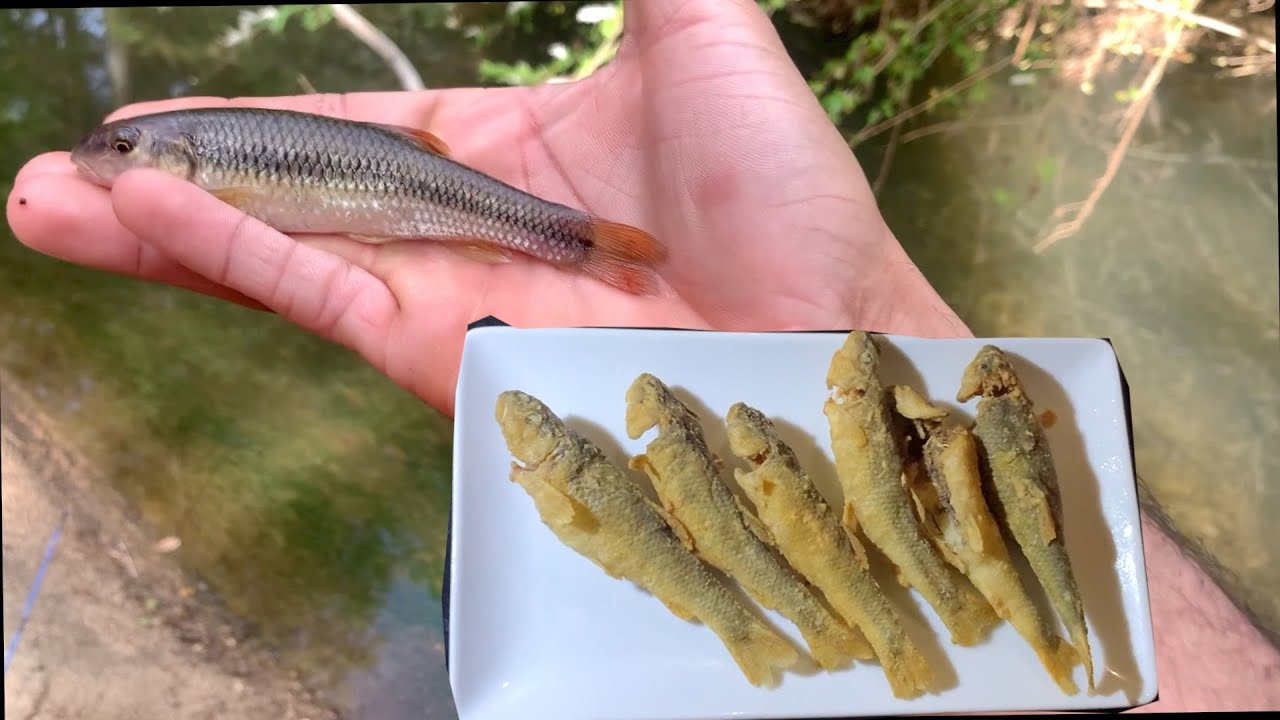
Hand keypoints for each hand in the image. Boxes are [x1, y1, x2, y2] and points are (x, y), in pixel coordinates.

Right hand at [5, 0, 965, 415]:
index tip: (159, 119)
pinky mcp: (449, 356)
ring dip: (166, 229)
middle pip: (289, 202)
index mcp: (501, 156)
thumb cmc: (779, 185)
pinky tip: (153, 218)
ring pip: (279, 257)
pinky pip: (319, 296)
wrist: (819, 313)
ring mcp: (448, 299)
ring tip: (55, 200)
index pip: (350, 136)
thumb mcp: (697, 30)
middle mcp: (458, 233)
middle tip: (68, 167)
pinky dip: (235, 257)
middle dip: (175, 188)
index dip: (252, 128)